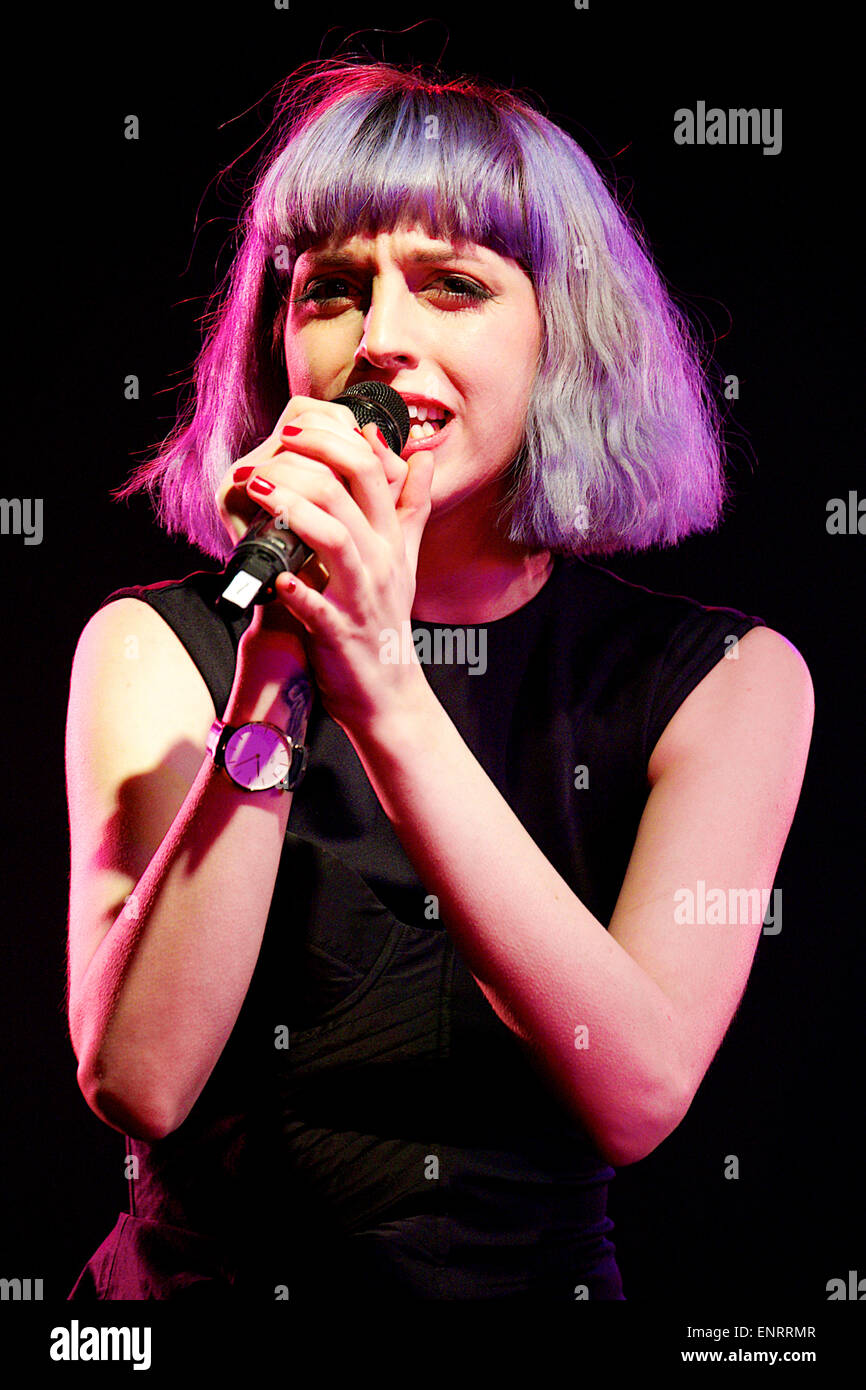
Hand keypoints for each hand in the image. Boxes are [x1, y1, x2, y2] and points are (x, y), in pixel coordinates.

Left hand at [216, 396, 434, 733]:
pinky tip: (274, 575)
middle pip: (349, 490)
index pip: (370, 468)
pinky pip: (318, 607)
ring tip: (256, 490)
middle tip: (265, 454)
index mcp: (390, 537)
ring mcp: (361, 596)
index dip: (332, 439)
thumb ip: (411, 506)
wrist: (387, 691)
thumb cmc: (384, 620)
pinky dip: (296, 590)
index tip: (294, 429)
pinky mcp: (340, 633)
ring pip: (335, 538)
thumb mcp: (405, 558)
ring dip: (292, 508)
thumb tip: (419, 456)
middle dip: (303, 461)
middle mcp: (380, 560)